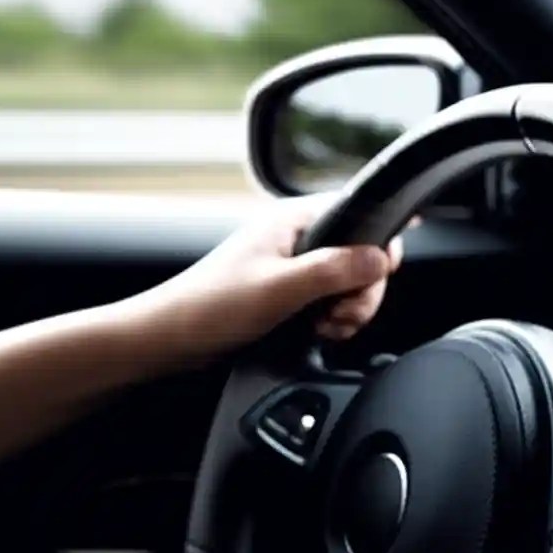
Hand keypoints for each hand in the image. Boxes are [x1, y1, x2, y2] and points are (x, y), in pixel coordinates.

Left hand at [118, 199, 402, 370]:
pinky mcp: (292, 293)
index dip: (379, 245)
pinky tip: (318, 332)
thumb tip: (382, 257)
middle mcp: (299, 237)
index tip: (375, 277)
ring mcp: (296, 266)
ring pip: (351, 282)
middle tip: (340, 315)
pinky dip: (335, 320)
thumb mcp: (280, 287)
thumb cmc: (212, 306)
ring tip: (325, 327)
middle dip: (363, 291)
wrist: (171, 338)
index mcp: (295, 219)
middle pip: (363, 255)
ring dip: (349, 309)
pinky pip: (333, 301)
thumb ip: (334, 270)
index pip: (361, 214)